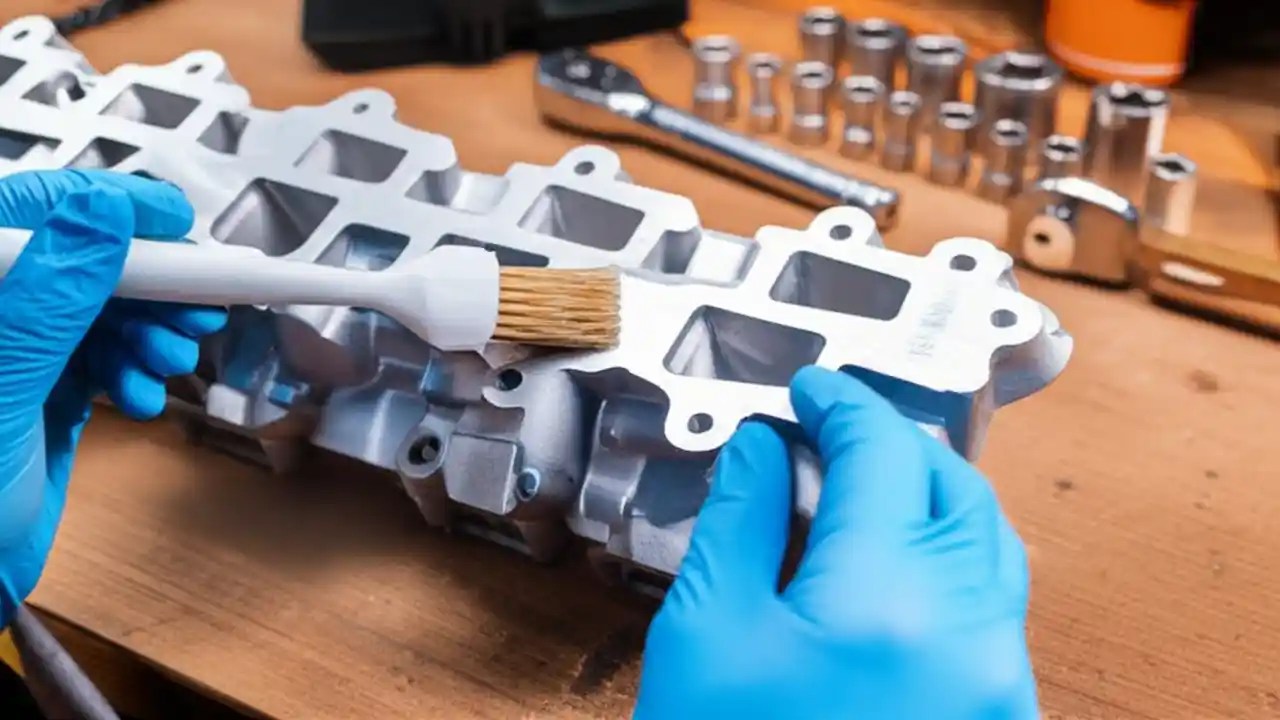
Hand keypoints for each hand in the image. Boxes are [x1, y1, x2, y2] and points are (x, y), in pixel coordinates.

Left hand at [0, 169, 225, 625]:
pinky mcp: (42, 390)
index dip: (108, 206)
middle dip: (145, 284)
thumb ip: (46, 300)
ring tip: (165, 363)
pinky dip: (133, 372)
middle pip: (82, 259)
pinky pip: (103, 356)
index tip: (176, 221)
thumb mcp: (0, 393)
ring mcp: (17, 351)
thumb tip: (100, 214)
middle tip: (193, 311)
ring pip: (103, 308)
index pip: (35, 211)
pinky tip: (137, 399)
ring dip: (147, 333)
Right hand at [634, 366, 1037, 719]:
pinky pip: (990, 602)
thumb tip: (761, 449)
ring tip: (858, 487)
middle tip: (831, 430)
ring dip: (928, 494)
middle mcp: (970, 635)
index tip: (813, 387)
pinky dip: (946, 555)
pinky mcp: (997, 716)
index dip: (842, 403)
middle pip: (955, 486)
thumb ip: (739, 519)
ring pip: (986, 542)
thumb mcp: (706, 634)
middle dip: (894, 442)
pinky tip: (885, 563)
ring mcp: (996, 683)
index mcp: (889, 602)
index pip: (884, 452)